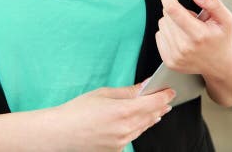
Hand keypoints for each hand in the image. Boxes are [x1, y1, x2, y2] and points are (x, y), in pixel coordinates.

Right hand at [52, 82, 174, 151]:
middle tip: (166, 99)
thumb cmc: (78, 111)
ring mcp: (122, 141)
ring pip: (144, 127)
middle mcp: (126, 128)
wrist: (61, 133)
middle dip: (160, 106)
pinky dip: (138, 127)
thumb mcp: (103, 94)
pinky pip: (133, 136)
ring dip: (152, 117)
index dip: (164, 95)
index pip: (153, 102)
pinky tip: (139, 122)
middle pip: (152, 115)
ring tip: (157, 110)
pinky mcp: (117, 149)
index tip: (170, 90)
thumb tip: (144, 86)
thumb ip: (127, 91)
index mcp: (123, 111)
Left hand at [155, 0, 231, 78]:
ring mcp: (175, 56)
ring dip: (173, 23)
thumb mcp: (225, 18)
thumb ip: (212, 2)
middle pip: (166, 14)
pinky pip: (159, 35)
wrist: (221, 65)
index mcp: (198, 35)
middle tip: (193, 21)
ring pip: (162, 24)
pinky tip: (182, 39)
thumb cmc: (222, 38)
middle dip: (177, 11)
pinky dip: (168, 33)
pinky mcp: (169, 61)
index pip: (173, 9)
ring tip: (189, 31)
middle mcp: (184, 47)